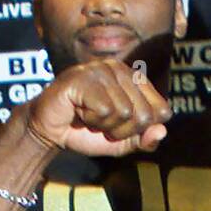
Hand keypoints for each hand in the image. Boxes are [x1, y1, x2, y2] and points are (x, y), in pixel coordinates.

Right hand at [26, 59, 171, 157]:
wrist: (49, 130)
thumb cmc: (86, 131)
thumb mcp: (121, 142)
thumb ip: (144, 140)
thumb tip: (161, 131)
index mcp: (136, 79)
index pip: (162, 112)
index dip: (140, 130)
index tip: (119, 125)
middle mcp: (121, 69)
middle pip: (144, 115)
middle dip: (122, 130)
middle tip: (101, 124)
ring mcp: (102, 70)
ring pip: (125, 112)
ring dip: (104, 125)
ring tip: (88, 116)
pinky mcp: (83, 77)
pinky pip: (104, 110)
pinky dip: (91, 120)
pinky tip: (78, 111)